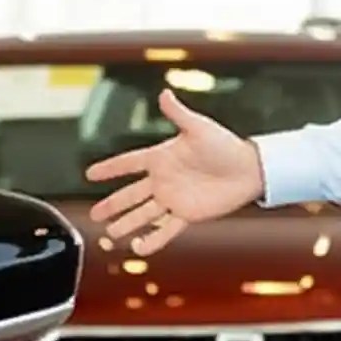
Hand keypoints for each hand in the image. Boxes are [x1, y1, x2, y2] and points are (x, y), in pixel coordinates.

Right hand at [86, 89, 264, 255]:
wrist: (250, 170)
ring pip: (143, 215)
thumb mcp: (199, 127)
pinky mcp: (187, 214)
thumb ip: (178, 113)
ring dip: (126, 224)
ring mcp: (174, 198)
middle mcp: (164, 179)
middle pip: (131, 194)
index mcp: (162, 157)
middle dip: (112, 204)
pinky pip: (165, 230)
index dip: (110, 168)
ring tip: (109, 234)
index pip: (129, 163)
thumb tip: (165, 93)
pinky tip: (138, 247)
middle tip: (94, 214)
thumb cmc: (226, 145)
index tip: (90, 174)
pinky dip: (152, 240)